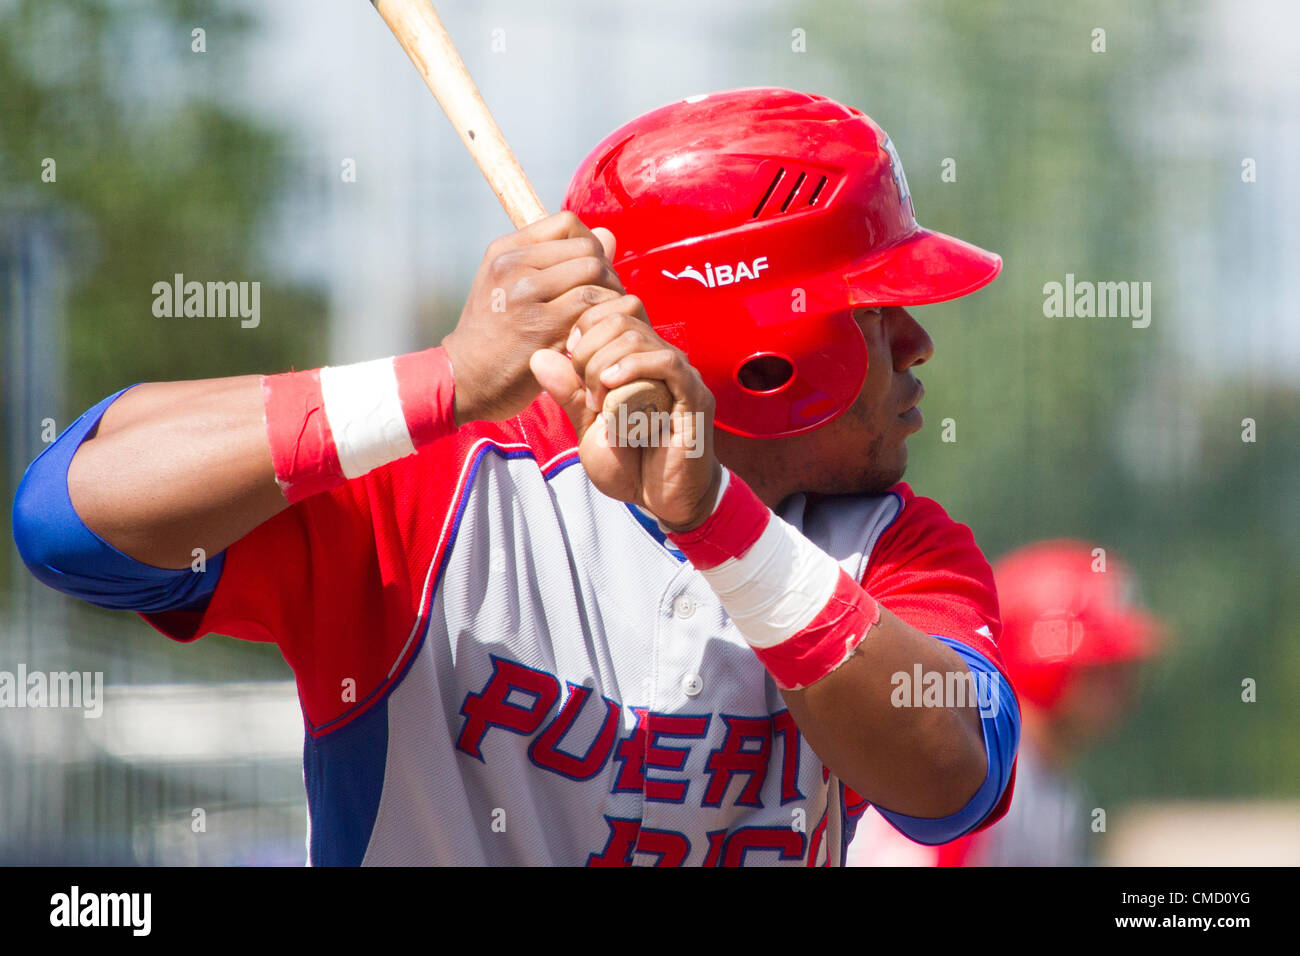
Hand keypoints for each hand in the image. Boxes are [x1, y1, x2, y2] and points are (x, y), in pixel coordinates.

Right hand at [442, 211, 623, 424]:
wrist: (465, 380)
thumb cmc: (495, 335)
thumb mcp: (511, 286)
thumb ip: (559, 260)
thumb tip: (608, 236)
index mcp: (505, 251)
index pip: (567, 223)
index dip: (591, 244)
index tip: (592, 272)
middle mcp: (512, 267)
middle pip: (587, 250)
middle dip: (608, 273)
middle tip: (607, 299)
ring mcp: (525, 296)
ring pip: (594, 275)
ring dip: (610, 296)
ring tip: (604, 316)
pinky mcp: (541, 329)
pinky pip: (592, 308)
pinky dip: (603, 318)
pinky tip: (597, 333)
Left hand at [530, 294, 721, 530]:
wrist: (662, 500)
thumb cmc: (630, 463)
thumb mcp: (587, 425)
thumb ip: (568, 392)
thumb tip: (538, 356)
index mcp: (638, 360)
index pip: (611, 311)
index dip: (583, 327)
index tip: (569, 359)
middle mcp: (660, 359)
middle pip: (621, 316)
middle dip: (589, 347)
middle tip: (583, 388)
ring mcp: (680, 376)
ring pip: (638, 336)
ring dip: (604, 363)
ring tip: (597, 399)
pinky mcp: (694, 396)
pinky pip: (667, 363)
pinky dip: (633, 367)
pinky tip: (612, 386)